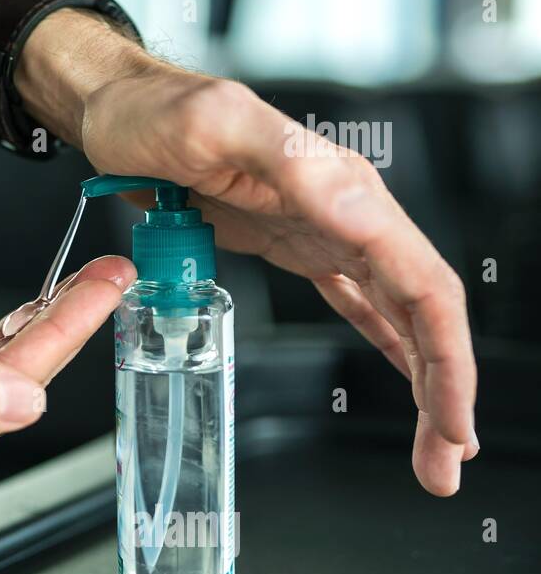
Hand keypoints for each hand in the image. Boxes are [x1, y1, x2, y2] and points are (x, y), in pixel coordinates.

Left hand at [16, 8, 476, 495]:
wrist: (118, 110)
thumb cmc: (156, 111)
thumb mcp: (214, 125)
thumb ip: (284, 159)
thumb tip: (357, 211)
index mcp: (342, 190)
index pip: (421, 285)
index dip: (445, 359)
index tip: (454, 422)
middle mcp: (345, 211)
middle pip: (420, 311)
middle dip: (442, 391)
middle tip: (445, 464)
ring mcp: (322, 228)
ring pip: (395, 313)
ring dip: (419, 379)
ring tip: (435, 444)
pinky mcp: (292, 241)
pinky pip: (356, 300)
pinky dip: (383, 342)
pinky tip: (398, 373)